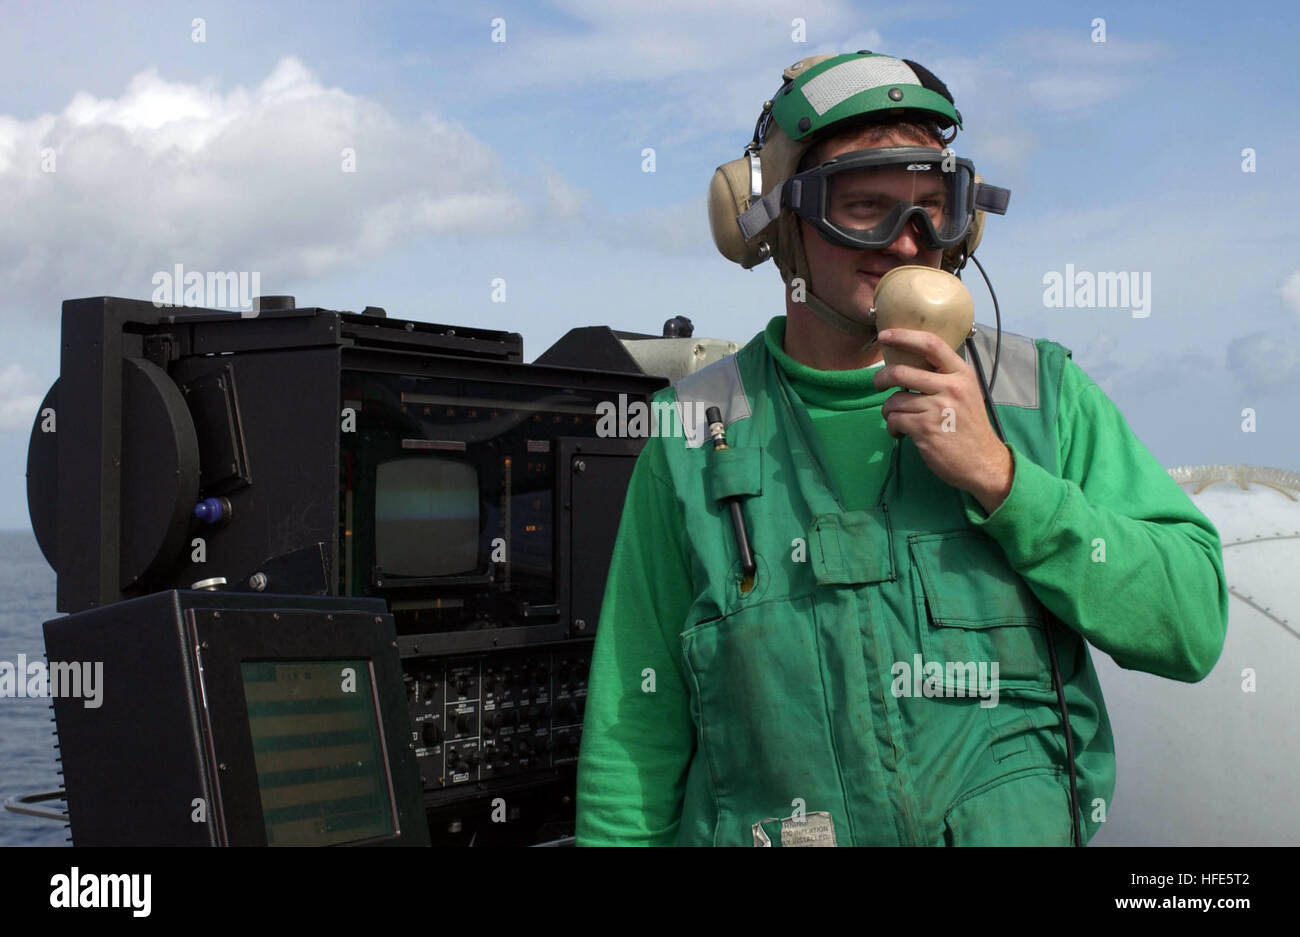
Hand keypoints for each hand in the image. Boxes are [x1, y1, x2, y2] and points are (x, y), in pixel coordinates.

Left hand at [872, 328, 1013, 513]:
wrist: (982, 462)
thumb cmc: (969, 427)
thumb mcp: (965, 393)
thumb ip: (943, 377)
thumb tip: (909, 365)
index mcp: (961, 374)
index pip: (931, 344)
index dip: (903, 336)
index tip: (885, 335)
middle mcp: (950, 387)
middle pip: (901, 372)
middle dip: (880, 379)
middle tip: (878, 386)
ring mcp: (938, 408)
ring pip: (894, 401)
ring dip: (888, 411)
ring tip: (897, 419)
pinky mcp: (925, 429)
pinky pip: (894, 420)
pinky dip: (892, 428)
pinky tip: (901, 434)